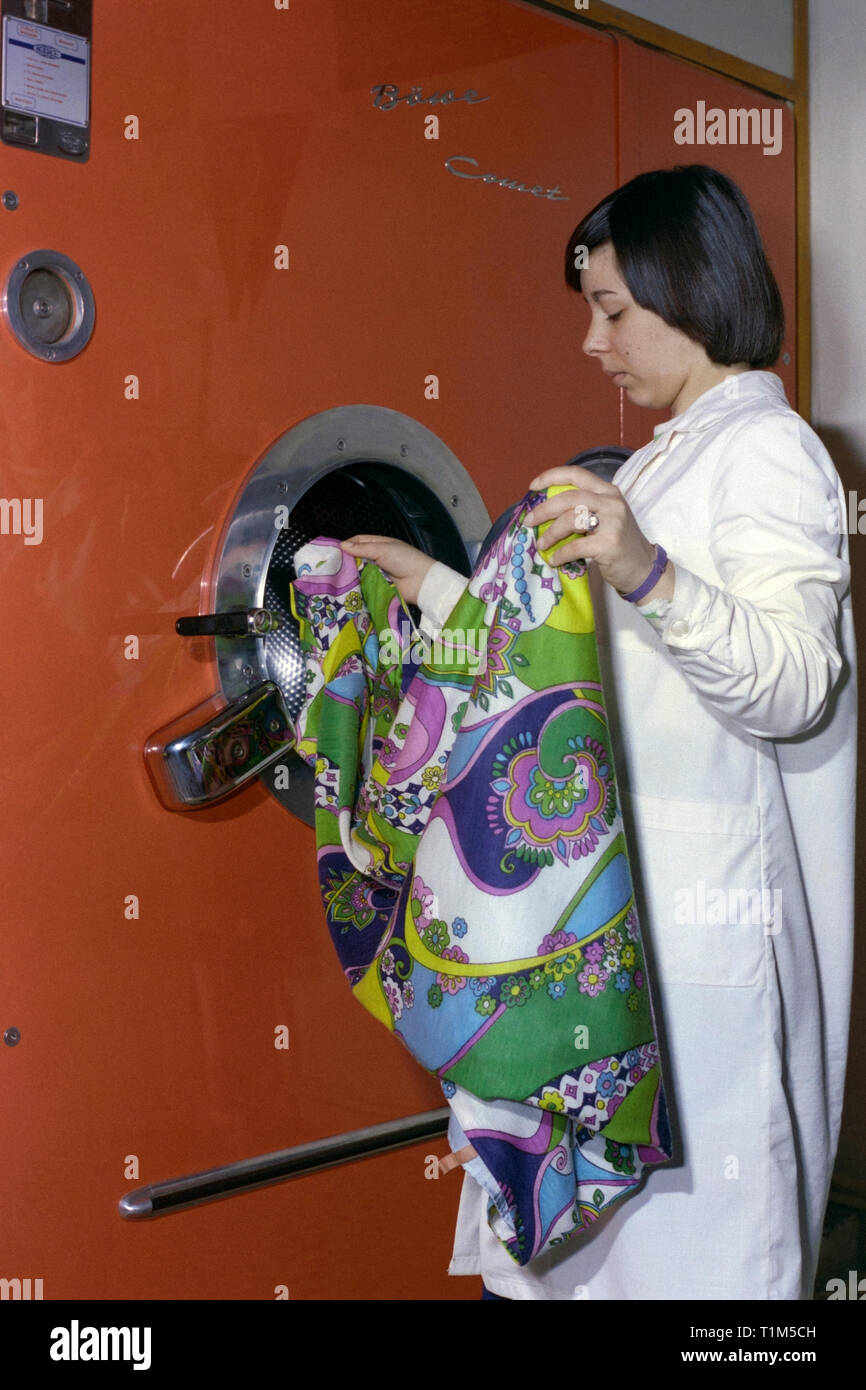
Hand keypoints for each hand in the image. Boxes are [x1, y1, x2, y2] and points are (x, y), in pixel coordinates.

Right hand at [339, 535, 434, 605]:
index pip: (358, 541)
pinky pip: (364, 586)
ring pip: (358, 573)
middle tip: (330, 566)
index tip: (333, 551)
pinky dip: (357, 586)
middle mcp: (376, 558)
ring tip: (334, 578)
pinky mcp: (377, 587)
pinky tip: (346, 588)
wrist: (421, 582)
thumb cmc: (405, 560)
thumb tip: (342, 545)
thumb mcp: (383, 549)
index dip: (346, 544)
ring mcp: (376, 573)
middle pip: (356, 558)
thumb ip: (362, 549)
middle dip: (345, 561)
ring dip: (350, 575)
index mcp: (379, 545)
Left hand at [526, 466, 667, 596]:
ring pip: (570, 520)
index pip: (576, 474)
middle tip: (529, 521)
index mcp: (608, 491)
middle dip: (544, 509)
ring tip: (541, 544)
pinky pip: (576, 546)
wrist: (643, 569)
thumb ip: (582, 508)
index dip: (551, 477)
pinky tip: (554, 560)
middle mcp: (612, 502)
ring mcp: (613, 522)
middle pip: (569, 497)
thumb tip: (544, 509)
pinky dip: (560, 554)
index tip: (533, 487)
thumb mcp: (604, 517)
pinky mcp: (610, 544)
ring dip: (550, 533)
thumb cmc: (618, 543)